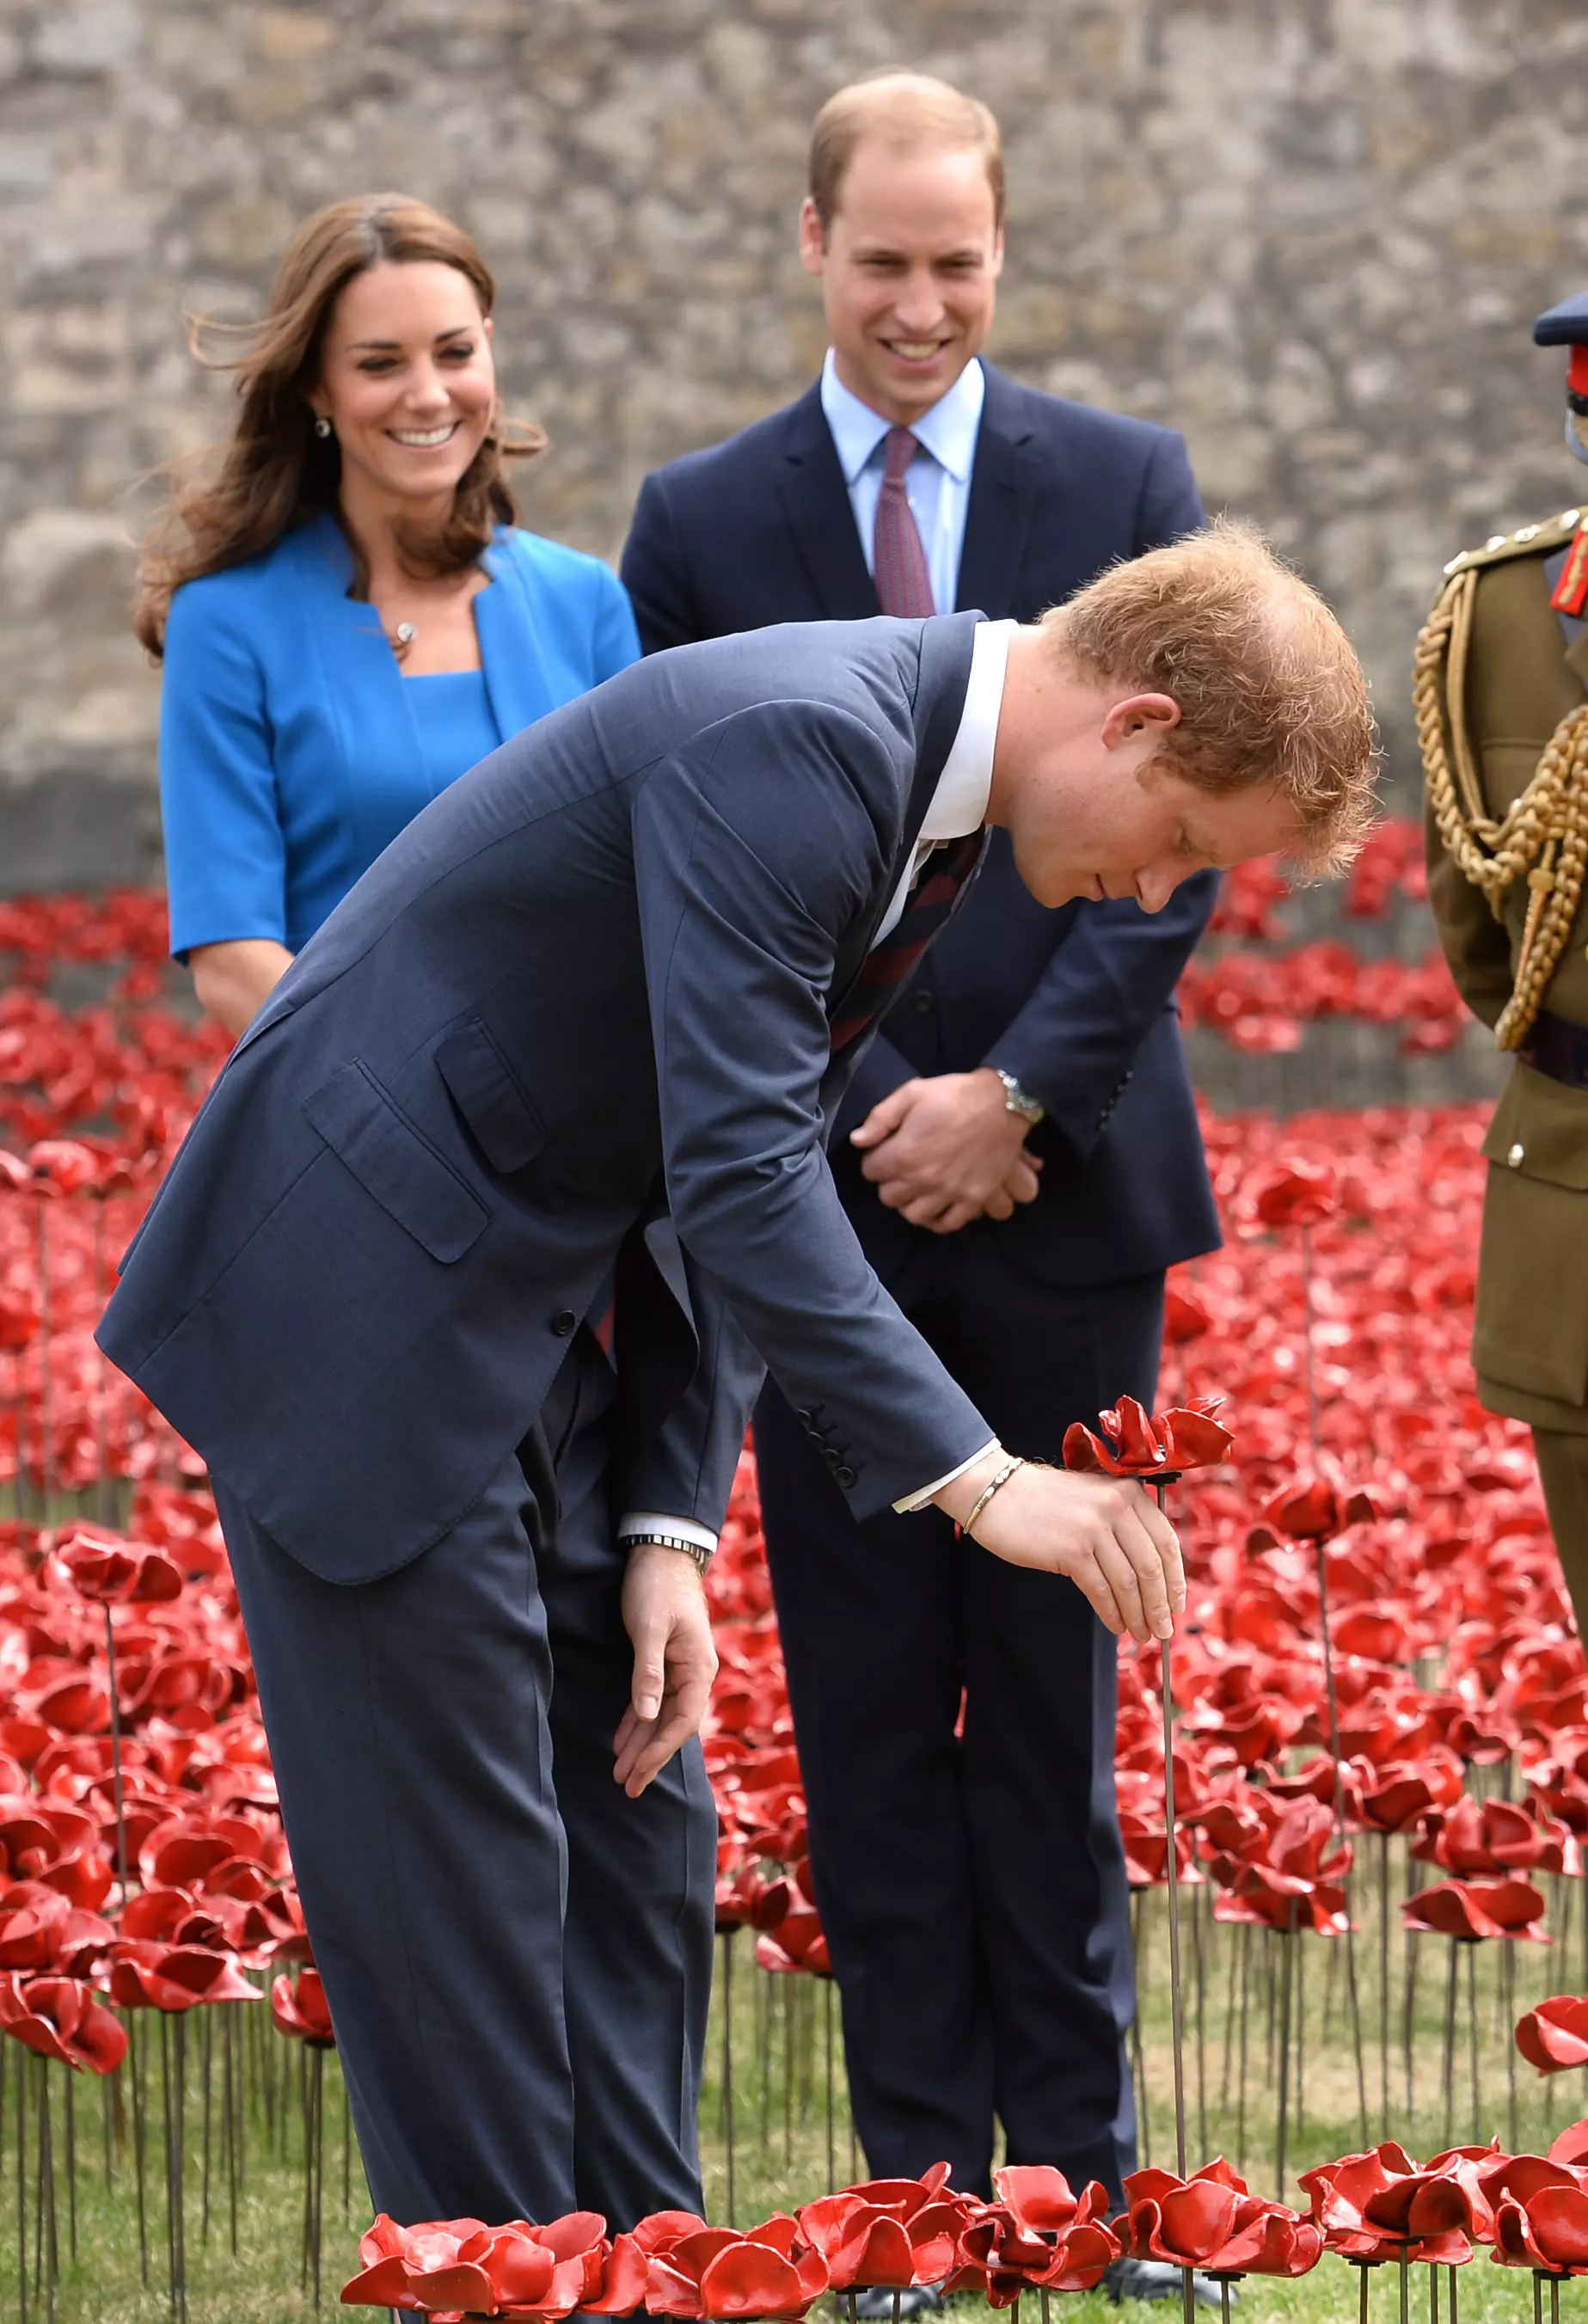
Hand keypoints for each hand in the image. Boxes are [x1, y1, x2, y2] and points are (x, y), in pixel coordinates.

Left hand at [613, 1545, 717, 1798]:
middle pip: (673, 1725)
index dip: (658, 1752)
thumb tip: (649, 1716)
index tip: (636, 1775)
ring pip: (662, 1715)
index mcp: (699, 1667)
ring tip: (621, 1772)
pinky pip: (654, 1699)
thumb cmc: (655, 1587)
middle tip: (625, 1787)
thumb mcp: (649, 1628)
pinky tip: (623, 1740)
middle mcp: (695, 1672)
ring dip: (642, 1743)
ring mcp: (681, 1668)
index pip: (681, 1721)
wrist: (659, 1553)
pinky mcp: (665, 1660)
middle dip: (649, 1756)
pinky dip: (638, 1720)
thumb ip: (648, 1673)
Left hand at [850, 1071, 1041, 1232]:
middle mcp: (923, 1180)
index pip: (870, 1171)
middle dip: (889, 1182)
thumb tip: (858, 1140)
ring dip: (910, 1202)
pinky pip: (948, 1224)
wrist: (1004, 1104)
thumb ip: (880, 1118)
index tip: (885, 1151)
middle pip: (888, 1197)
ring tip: (917, 1188)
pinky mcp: (973, 1199)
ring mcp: (949, 1193)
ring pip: (914, 1215)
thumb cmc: (955, 1095)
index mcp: (904, 1154)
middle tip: (901, 1168)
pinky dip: (938, 1219)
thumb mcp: (912, 1093)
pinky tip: (936, 1206)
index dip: (875, 1159)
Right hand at [935, 1452, 1184, 1643]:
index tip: (1177, 1603)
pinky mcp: (1071, 1551)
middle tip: (1163, 1630)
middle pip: (1151, 1567)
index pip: (1166, 1542)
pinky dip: (1112, 1613)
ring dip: (1138, 1615)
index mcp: (1128, 1492)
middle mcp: (1116, 1507)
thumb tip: (1153, 1574)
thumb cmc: (1045, 1499)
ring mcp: (1094, 1529)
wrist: (998, 1492)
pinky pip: (1101, 1591)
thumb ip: (1125, 1522)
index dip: (1176, 1578)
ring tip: (1141, 1634)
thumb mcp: (1095, 1496)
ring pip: (1129, 1583)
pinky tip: (1116, 1626)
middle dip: (1160, 1605)